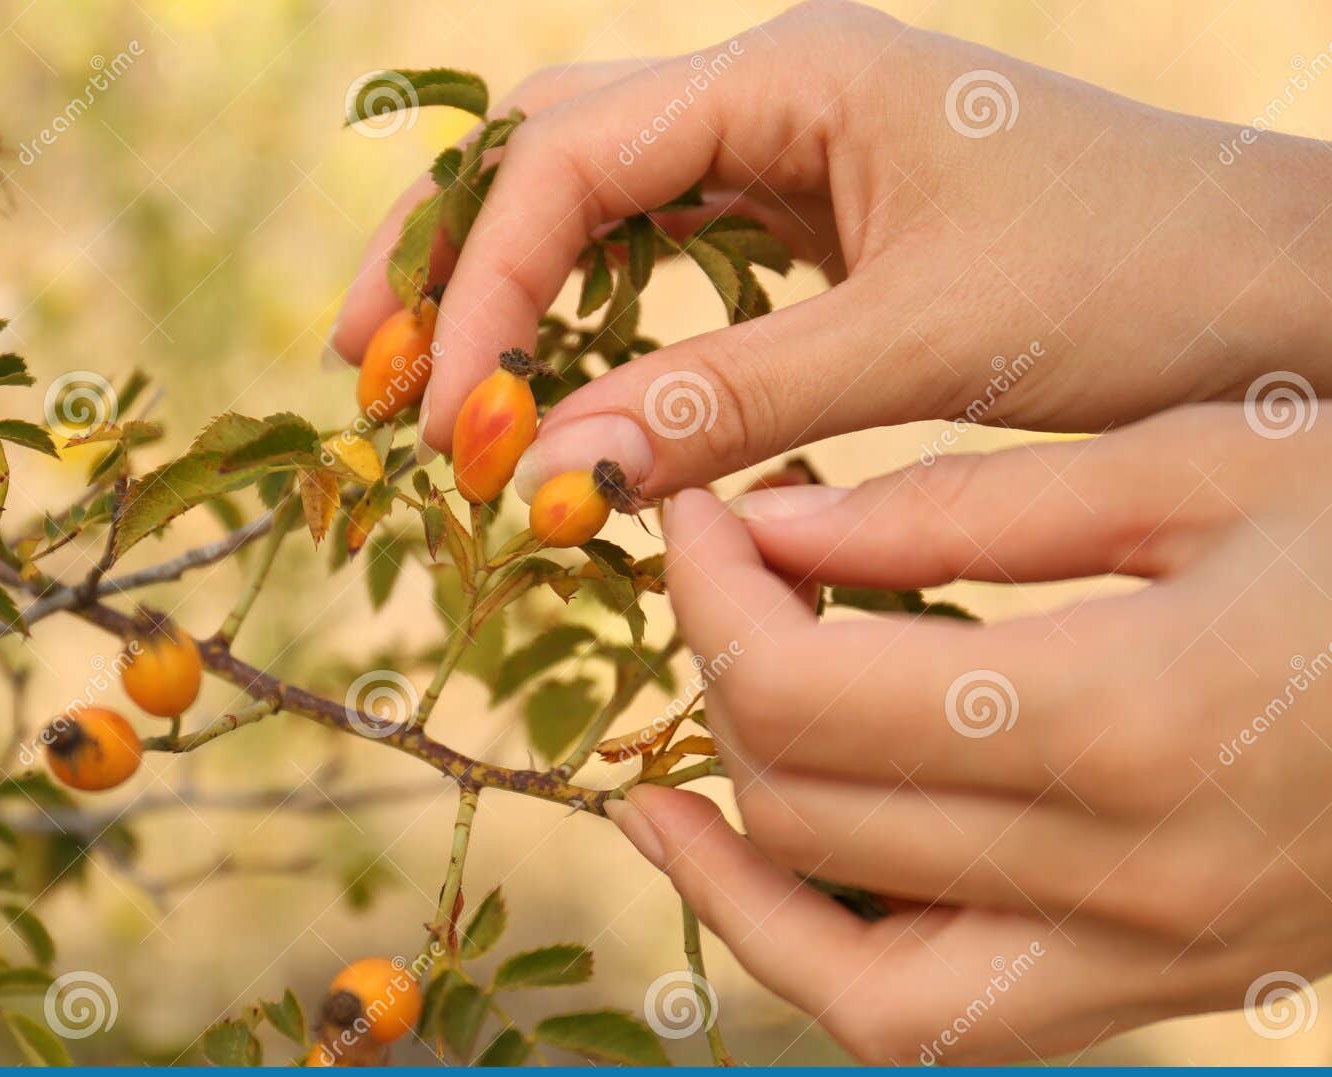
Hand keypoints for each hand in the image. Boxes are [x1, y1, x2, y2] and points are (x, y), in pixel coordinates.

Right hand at [332, 1, 1331, 498]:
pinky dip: (590, 317)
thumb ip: (728, 402)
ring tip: (428, 381)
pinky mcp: (812, 220)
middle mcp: (773, 93)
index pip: (570, 162)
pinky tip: (552, 377)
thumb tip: (551, 470)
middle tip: (366, 372)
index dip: (485, 291)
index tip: (445, 421)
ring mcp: (789, 153)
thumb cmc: (1138, 288)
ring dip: (505, 286)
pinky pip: (663, 252)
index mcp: (793, 77)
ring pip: (594, 197)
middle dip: (450, 258)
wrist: (1279, 290)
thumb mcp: (922, 348)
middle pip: (549, 149)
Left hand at [606, 405, 1331, 1063]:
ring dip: (737, 852)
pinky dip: (819, 947)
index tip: (695, 516)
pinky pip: (931, 1019)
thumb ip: (963, 508)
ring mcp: (1141, 961)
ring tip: (683, 757)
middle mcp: (1122, 876)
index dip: (709, 598)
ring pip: (841, 962)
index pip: (803, 694)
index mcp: (1126, 720)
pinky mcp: (1151, 991)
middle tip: (726, 582)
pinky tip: (771, 858)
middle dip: (720, 682)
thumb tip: (769, 529)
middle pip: (803, 810)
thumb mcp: (1196, 465)